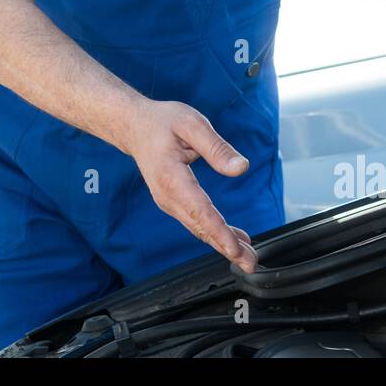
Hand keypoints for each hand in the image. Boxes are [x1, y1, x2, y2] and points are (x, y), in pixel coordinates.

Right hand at [124, 99, 258, 273]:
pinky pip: (195, 221)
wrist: (134, 127)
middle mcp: (167, 196)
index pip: (199, 210)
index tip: (234, 250)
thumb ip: (217, 148)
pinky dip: (214, 234)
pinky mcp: (173, 201)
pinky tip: (233, 241)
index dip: (218, 232)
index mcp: (171, 177)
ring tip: (247, 258)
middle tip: (251, 264)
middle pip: (200, 226)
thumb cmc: (162, 122)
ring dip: (223, 244)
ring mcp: (168, 201)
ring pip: (198, 228)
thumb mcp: (192, 124)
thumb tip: (241, 168)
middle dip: (226, 247)